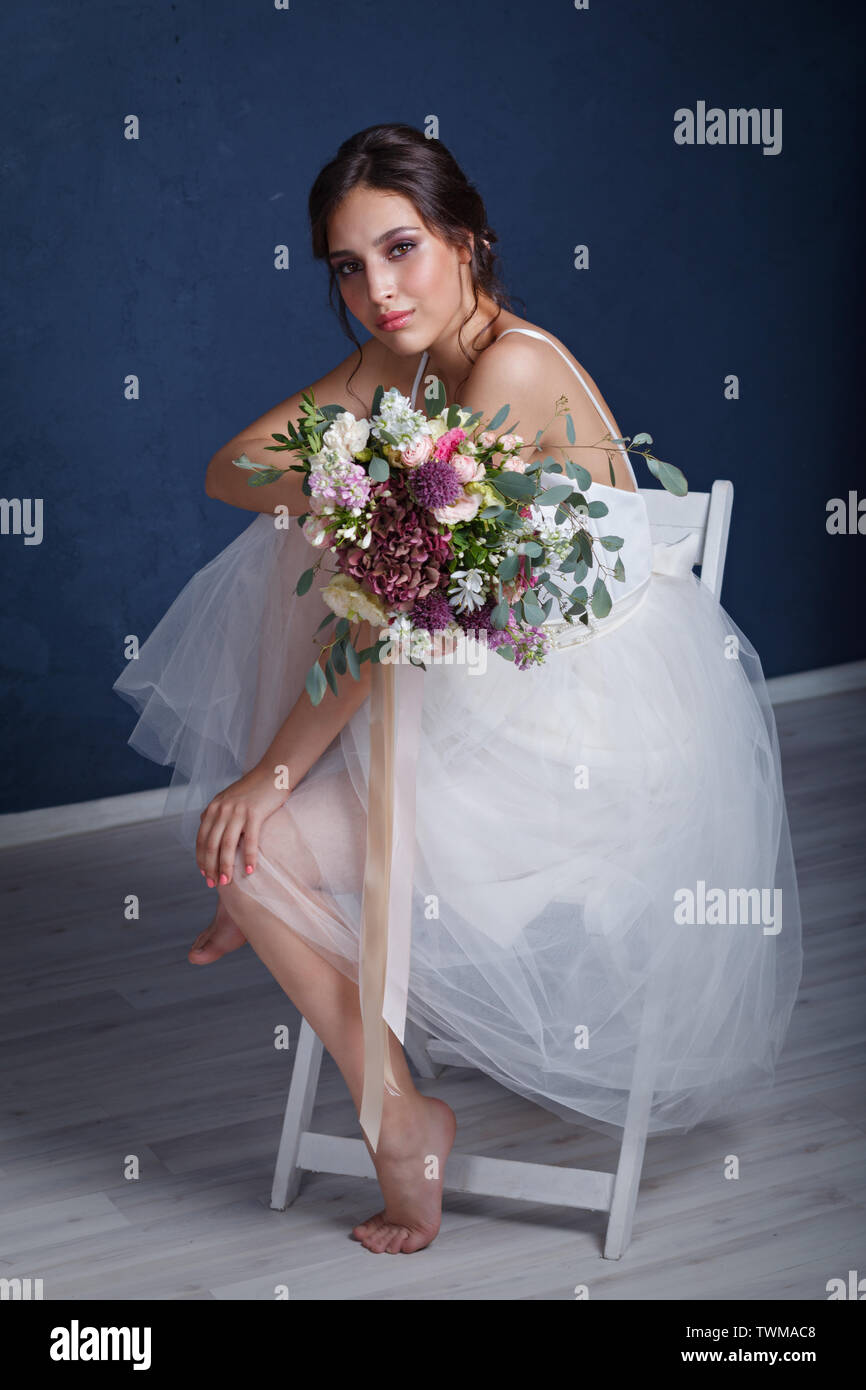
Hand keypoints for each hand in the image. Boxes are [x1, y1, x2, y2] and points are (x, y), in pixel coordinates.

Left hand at [196, 763, 288, 886]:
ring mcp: (237, 811)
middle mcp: (221, 810)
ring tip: (227, 881)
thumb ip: (217, 815)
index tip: (205, 875)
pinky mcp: (254, 813)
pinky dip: (249, 857)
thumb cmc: (253, 789)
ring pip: (226, 845)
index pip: (201, 839)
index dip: (201, 859)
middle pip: (211, 845)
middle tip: (215, 884)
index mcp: (213, 809)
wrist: (272, 773)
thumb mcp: (228, 799)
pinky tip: (250, 870)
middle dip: (210, 867)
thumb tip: (209, 834)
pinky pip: (249, 840)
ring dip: (226, 866)